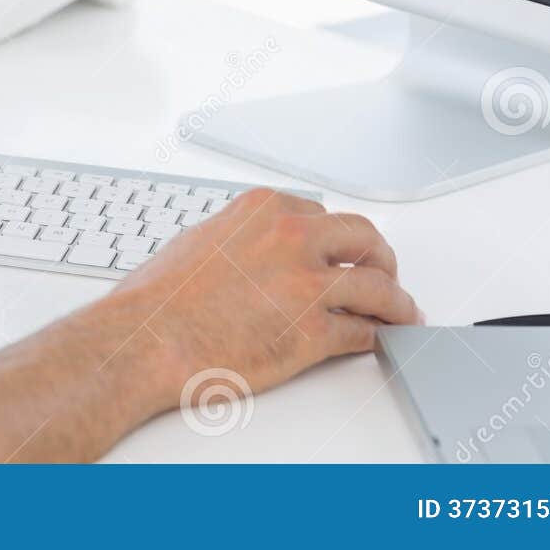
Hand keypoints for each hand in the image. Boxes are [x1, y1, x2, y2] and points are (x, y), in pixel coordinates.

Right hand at [115, 189, 421, 407]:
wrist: (147, 340)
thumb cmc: (158, 299)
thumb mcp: (200, 240)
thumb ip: (239, 237)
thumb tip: (252, 250)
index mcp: (264, 209)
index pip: (322, 214)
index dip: (338, 239)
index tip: (345, 250)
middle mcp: (292, 237)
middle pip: (363, 238)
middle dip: (380, 257)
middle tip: (385, 272)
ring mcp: (307, 284)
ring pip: (377, 286)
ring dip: (396, 301)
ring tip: (402, 313)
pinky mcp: (313, 332)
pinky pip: (363, 332)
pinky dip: (377, 337)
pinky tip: (378, 340)